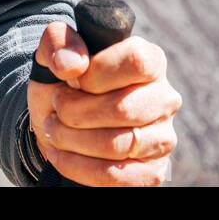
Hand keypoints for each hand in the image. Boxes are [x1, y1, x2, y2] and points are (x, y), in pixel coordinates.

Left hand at [27, 20, 180, 185]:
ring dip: (74, 140)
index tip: (71, 79)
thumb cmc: (64, 80)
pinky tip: (61, 154)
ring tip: (54, 129)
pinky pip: (118, 178)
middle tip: (57, 109)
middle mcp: (165, 99)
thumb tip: (72, 64)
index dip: (96, 73)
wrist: (59, 119)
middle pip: (125, 109)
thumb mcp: (54, 51)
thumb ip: (58, 41)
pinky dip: (80, 168)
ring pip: (120, 146)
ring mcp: (162, 138)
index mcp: (150, 60)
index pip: (136, 62)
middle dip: (77, 112)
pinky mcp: (152, 172)